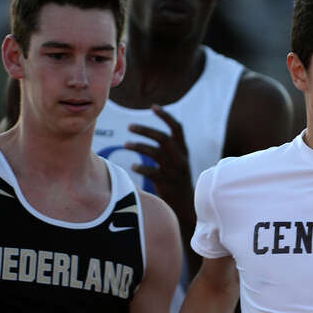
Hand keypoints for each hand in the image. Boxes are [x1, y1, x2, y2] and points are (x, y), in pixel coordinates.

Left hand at [126, 105, 193, 228]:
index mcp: (184, 151)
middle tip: (130, 126)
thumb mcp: (178, 162)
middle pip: (163, 138)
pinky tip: (134, 166)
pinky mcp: (167, 183)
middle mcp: (180, 159)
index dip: (166, 117)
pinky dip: (141, 168)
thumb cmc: (177, 180)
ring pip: (155, 153)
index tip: (154, 107)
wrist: (186, 205)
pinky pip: (151, 172)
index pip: (177, 128)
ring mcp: (174, 171)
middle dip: (145, 130)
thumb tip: (151, 133)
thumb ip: (169, 149)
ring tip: (125, 144)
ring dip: (139, 146)